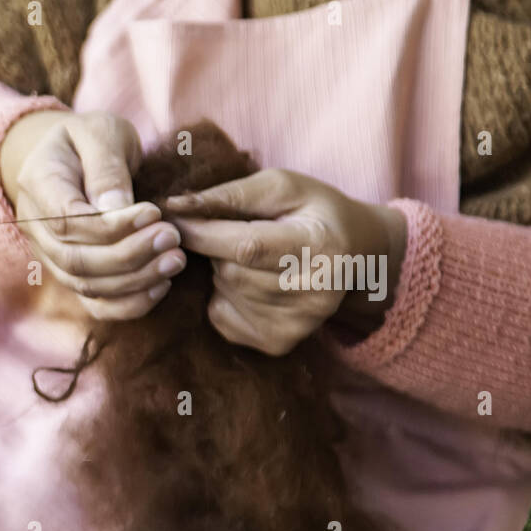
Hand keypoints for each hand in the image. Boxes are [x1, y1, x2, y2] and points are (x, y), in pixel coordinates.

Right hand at [0, 110, 186, 318]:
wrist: (69, 157)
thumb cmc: (88, 139)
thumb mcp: (99, 132)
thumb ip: (106, 168)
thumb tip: (117, 209)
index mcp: (37, 185)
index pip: (68, 222)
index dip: (111, 227)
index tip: (154, 212)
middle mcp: (35, 228)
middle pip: (76, 260)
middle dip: (129, 256)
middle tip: (172, 238)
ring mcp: (50, 256)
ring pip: (86, 286)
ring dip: (135, 280)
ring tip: (175, 261)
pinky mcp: (72, 274)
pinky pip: (94, 304)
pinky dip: (128, 304)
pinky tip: (160, 287)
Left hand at [166, 169, 406, 354]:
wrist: (357, 256)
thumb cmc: (314, 213)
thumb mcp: (282, 188)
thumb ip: (230, 195)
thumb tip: (175, 206)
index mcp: (318, 248)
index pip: (246, 246)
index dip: (202, 232)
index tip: (173, 217)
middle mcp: (312, 294)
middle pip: (230, 271)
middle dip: (216, 249)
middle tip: (235, 234)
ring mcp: (296, 325)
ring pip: (224, 291)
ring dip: (222, 270)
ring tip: (252, 258)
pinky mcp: (278, 342)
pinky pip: (221, 316)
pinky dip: (224, 296)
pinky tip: (253, 283)